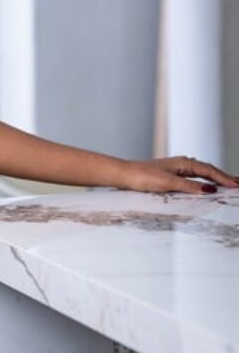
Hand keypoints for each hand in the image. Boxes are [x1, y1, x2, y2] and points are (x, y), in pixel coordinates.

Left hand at [118, 156, 238, 194]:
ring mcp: (177, 168)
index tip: (237, 185)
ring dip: (216, 178)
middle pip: (208, 170)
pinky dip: (204, 180)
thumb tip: (210, 189)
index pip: (209, 171)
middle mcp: (181, 163)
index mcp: (183, 163)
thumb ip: (189, 187)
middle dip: (224, 177)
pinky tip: (208, 183)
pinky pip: (193, 176)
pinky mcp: (171, 175)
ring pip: (202, 173)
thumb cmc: (143, 177)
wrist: (125, 174)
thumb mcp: (168, 183)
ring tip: (229, 183)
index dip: (224, 178)